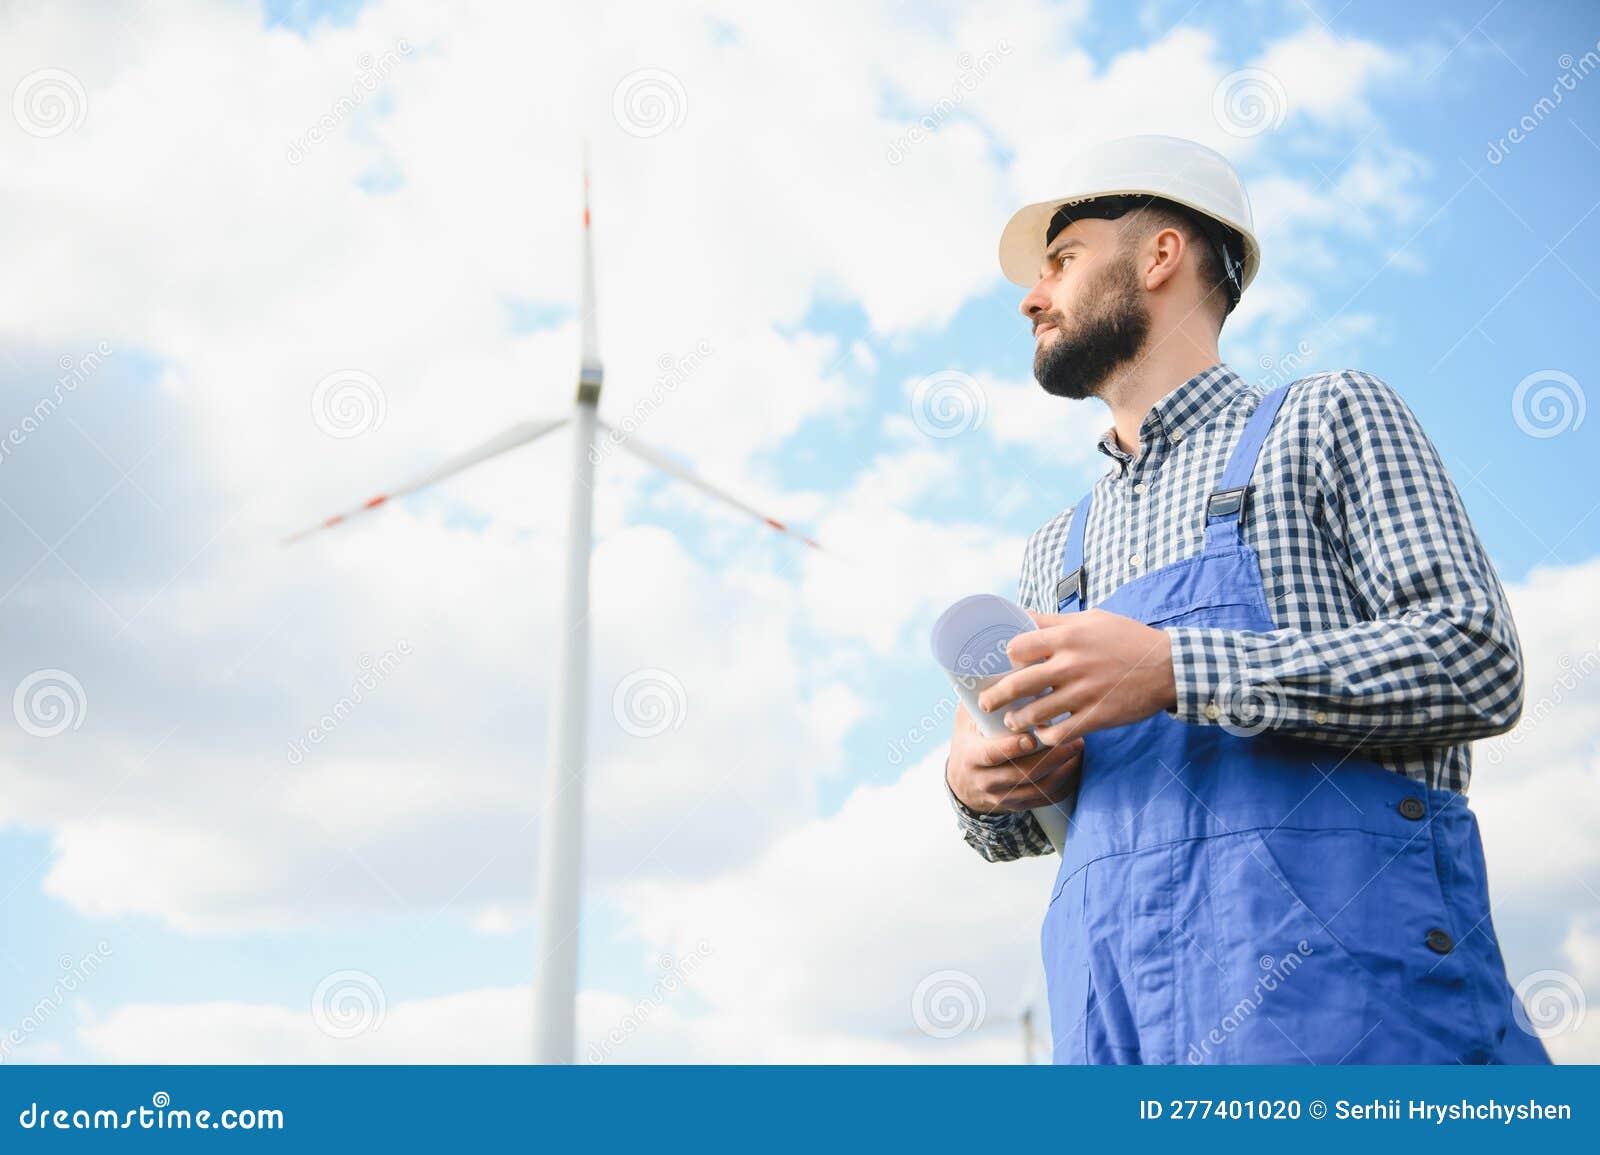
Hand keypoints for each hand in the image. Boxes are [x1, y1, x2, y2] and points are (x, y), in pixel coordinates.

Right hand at [946, 704, 1084, 814]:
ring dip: (1063, 769)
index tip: (1031, 737)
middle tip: (1073, 738)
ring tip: (1078, 748)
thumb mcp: (965, 721)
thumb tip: (1002, 667)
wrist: (962, 783)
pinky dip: (1064, 783)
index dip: (1011, 748)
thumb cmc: (969, 741)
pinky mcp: (1019, 806)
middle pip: (1022, 774)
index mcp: (971, 757)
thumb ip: (980, 700)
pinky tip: (1076, 766)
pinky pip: (1046, 798)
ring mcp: (1003, 797)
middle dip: (1051, 757)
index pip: (991, 755)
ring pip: (1038, 789)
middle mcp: (986, 781)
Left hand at [976, 608, 1177, 745]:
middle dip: (995, 697)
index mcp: (1067, 636)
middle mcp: (1071, 664)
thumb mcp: (1091, 619)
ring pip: (1035, 713)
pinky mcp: (1097, 716)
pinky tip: (1041, 735)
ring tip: (1011, 722)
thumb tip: (1021, 613)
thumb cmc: (1127, 638)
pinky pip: (1060, 733)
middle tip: (985, 703)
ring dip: (1017, 720)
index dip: (1007, 658)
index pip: (1018, 647)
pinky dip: (1045, 737)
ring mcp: (1083, 692)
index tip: (1006, 666)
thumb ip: (1054, 620)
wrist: (1168, 666)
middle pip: (1018, 683)